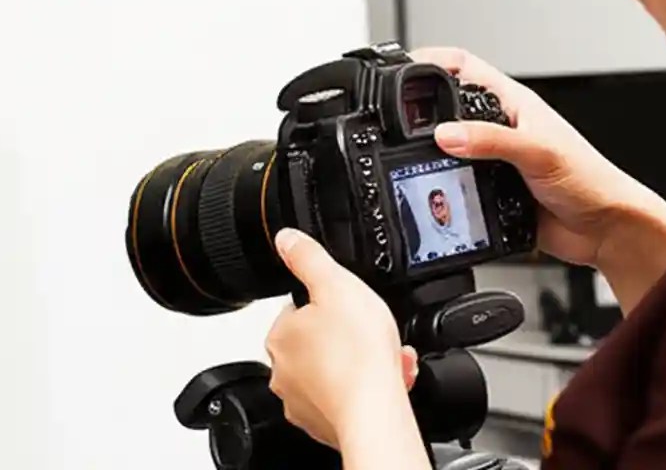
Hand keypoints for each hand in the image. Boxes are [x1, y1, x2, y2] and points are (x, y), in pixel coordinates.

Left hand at [264, 229, 419, 448]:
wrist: (375, 413)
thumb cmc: (357, 355)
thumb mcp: (336, 285)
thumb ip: (308, 258)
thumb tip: (286, 239)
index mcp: (280, 336)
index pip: (298, 311)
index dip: (329, 306)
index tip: (348, 310)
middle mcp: (283, 372)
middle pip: (317, 343)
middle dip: (347, 338)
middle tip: (370, 337)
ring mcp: (302, 402)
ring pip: (333, 373)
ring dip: (360, 364)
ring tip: (385, 360)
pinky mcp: (324, 425)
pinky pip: (346, 401)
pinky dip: (364, 391)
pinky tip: (385, 383)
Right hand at [411, 46, 665, 267]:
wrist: (604, 229)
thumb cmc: (590, 180)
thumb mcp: (538, 153)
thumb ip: (490, 141)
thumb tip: (445, 134)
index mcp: (512, 104)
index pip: (462, 66)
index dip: (431, 60)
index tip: (402, 67)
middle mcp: (498, 128)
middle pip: (444, 106)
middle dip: (418, 109)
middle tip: (395, 117)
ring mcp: (491, 158)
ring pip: (443, 147)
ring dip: (426, 152)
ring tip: (407, 156)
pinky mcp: (486, 189)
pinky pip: (450, 181)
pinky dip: (436, 184)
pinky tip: (431, 189)